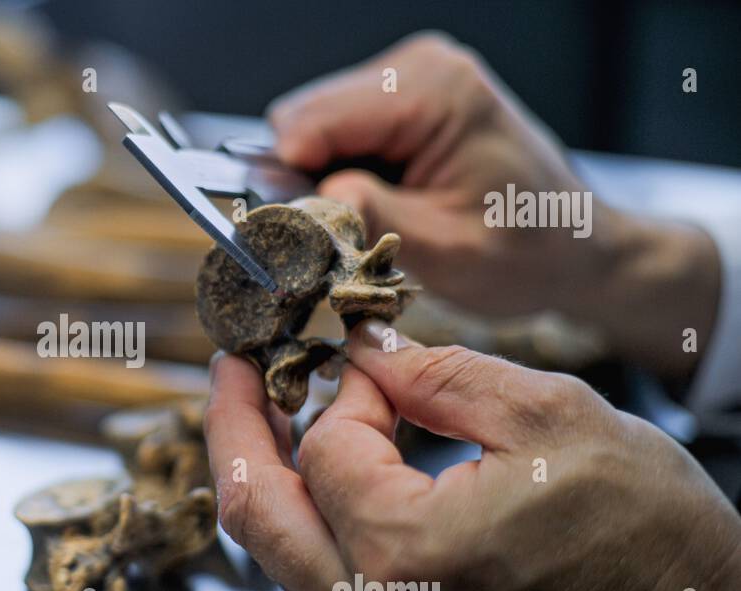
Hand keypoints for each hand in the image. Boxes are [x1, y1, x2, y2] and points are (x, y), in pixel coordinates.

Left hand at [204, 321, 740, 590]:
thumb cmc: (650, 541)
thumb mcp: (552, 418)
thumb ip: (440, 374)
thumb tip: (368, 352)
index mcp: (410, 552)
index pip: (327, 447)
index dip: (347, 389)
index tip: (372, 363)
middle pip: (253, 512)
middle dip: (234, 429)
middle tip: (233, 374)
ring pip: (281, 555)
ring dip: (267, 477)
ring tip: (270, 418)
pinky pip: (324, 587)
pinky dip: (313, 523)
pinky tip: (329, 482)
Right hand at [268, 32, 720, 377]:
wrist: (575, 246)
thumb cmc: (527, 251)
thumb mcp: (447, 251)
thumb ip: (373, 216)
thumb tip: (303, 200)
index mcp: (435, 92)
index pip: (314, 119)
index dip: (289, 177)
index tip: (295, 228)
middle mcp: (421, 66)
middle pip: (304, 116)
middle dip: (309, 177)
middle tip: (346, 230)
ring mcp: (411, 76)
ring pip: (313, 124)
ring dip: (326, 176)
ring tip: (375, 215)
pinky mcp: (404, 96)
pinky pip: (337, 129)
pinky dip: (343, 169)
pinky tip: (384, 197)